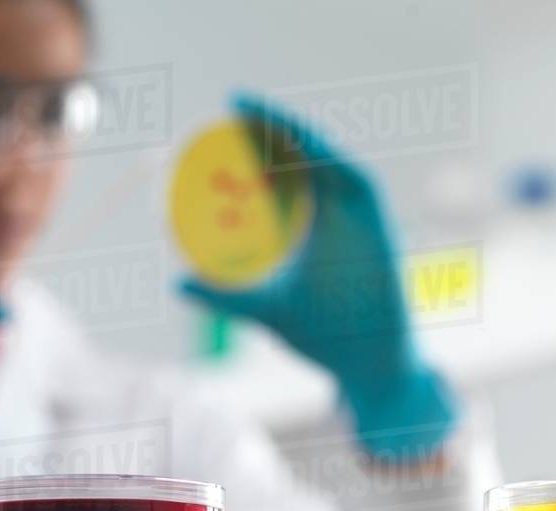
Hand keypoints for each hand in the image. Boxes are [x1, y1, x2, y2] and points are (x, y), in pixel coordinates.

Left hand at [179, 94, 456, 459]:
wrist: (368, 365)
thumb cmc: (325, 336)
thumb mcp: (262, 310)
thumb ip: (221, 296)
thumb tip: (176, 281)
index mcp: (314, 222)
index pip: (284, 168)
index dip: (259, 138)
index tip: (225, 114)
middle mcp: (338, 212)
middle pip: (305, 154)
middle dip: (272, 123)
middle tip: (233, 101)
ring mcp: (359, 219)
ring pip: (328, 159)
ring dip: (296, 135)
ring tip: (257, 116)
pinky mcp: (379, 229)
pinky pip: (355, 184)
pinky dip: (329, 164)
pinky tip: (300, 150)